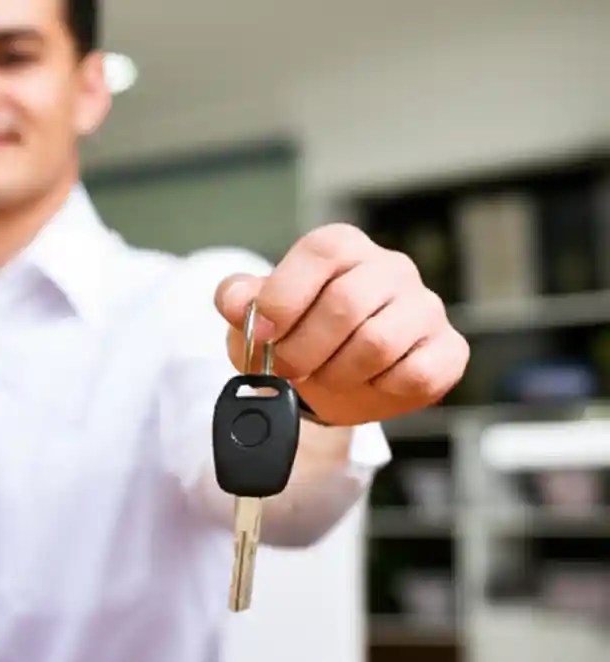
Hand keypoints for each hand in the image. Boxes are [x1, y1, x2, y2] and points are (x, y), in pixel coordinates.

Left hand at [214, 224, 468, 425]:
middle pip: (346, 304)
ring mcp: (425, 307)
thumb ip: (239, 300)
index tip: (264, 334)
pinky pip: (414, 374)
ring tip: (324, 376)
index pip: (320, 253)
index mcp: (342, 248)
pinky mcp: (448, 349)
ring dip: (337, 373)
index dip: (285, 298)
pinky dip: (379, 390)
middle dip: (304, 349)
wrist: (329, 381)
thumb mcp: (256, 316)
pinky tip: (366, 383)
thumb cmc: (295, 336)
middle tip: (286, 370)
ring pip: (378, 343)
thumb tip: (236, 299)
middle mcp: (390, 268)